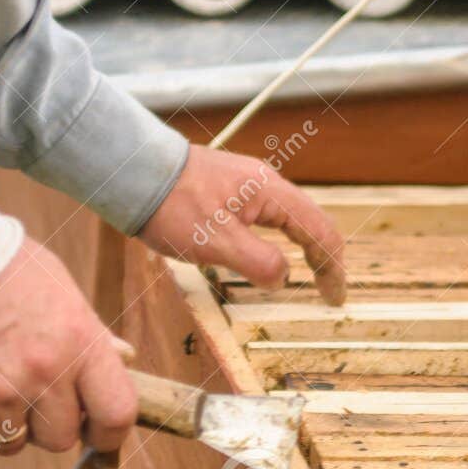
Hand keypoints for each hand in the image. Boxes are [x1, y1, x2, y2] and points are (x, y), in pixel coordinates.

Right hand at [0, 238, 136, 453]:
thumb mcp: (57, 287)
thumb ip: (89, 332)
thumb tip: (123, 359)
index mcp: (78, 342)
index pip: (116, 412)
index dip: (108, 431)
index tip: (96, 432)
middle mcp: (44, 374)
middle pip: (61, 438)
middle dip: (43, 422)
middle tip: (20, 389)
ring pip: (10, 444)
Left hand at [140, 144, 345, 304]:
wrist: (132, 171)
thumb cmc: (171, 204)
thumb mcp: (216, 242)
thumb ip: (257, 262)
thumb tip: (282, 278)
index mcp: (270, 192)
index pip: (319, 230)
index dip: (332, 266)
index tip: (335, 297)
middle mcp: (266, 183)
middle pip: (311, 221)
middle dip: (326, 257)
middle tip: (330, 291)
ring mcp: (248, 184)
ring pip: (291, 219)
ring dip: (306, 248)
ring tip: (312, 275)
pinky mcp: (230, 190)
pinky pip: (270, 217)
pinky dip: (283, 239)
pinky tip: (275, 254)